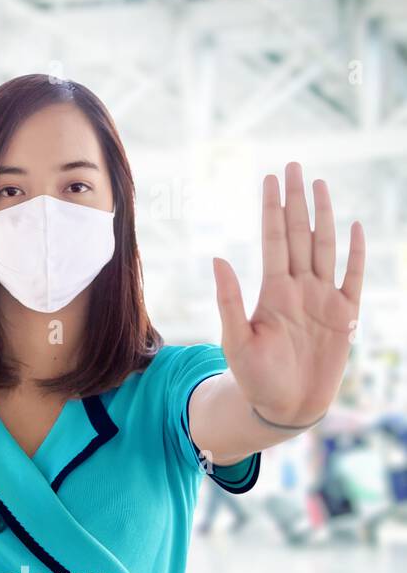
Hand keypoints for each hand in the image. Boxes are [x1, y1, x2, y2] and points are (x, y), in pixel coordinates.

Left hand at [211, 162, 365, 424]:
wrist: (283, 407)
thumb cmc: (254, 376)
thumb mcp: (236, 338)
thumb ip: (229, 299)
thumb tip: (217, 258)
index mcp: (272, 291)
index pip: (274, 239)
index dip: (273, 209)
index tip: (269, 179)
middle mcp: (298, 288)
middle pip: (299, 235)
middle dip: (296, 200)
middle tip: (293, 166)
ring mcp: (323, 300)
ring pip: (325, 248)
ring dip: (323, 217)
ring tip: (319, 185)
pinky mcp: (344, 317)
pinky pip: (352, 278)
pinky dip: (355, 254)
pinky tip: (354, 227)